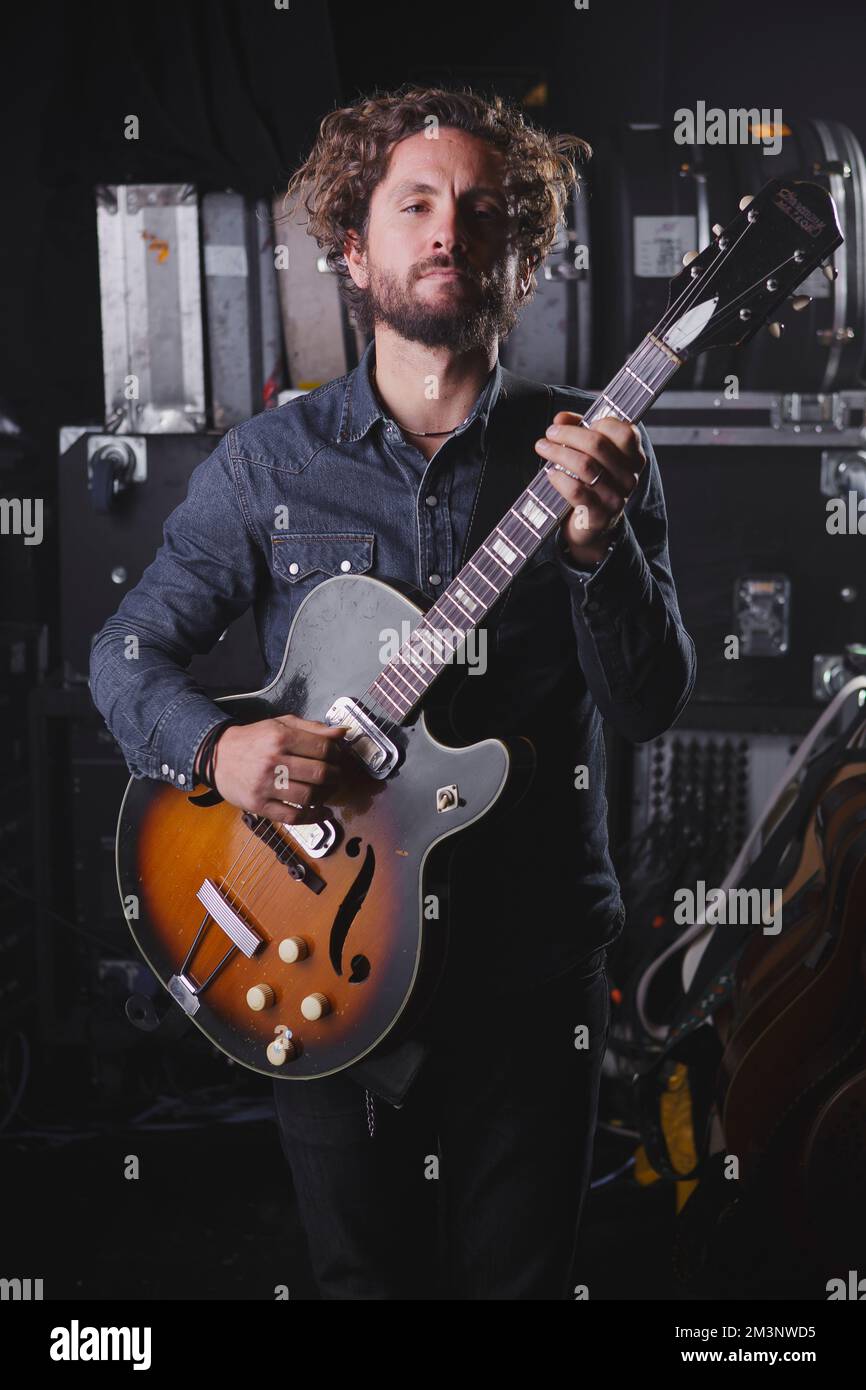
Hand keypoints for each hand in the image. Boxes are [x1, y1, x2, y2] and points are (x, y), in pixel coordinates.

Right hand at [202, 714, 349, 822]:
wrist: (217, 756)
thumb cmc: (253, 740)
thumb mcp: (280, 724)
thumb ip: (312, 728)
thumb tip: (342, 732)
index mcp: (280, 737)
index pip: (322, 748)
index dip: (337, 754)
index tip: (337, 758)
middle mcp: (273, 761)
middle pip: (319, 773)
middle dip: (336, 776)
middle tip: (337, 776)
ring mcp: (265, 785)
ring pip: (308, 796)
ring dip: (326, 796)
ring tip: (328, 792)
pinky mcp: (258, 805)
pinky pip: (292, 816)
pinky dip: (312, 817)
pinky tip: (322, 813)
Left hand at [534, 411, 646, 565]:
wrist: (592, 528)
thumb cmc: (591, 485)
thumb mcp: (589, 455)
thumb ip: (579, 431)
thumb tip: (561, 418)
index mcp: (633, 459)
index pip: (624, 431)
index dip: (599, 422)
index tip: (577, 424)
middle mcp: (629, 478)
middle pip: (598, 445)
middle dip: (568, 434)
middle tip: (550, 433)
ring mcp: (616, 498)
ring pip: (585, 466)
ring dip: (558, 452)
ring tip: (542, 447)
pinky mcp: (599, 516)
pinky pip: (577, 491)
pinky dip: (559, 479)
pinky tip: (550, 474)